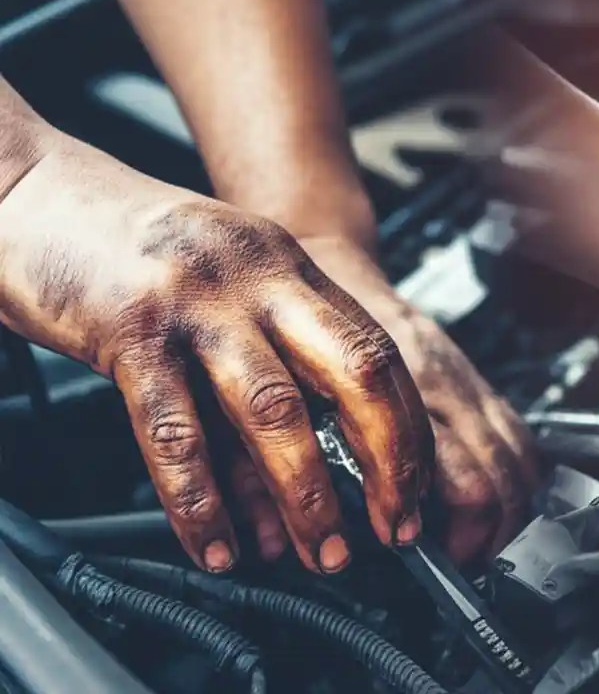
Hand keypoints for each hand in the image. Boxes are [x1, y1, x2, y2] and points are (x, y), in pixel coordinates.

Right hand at [0, 134, 431, 572]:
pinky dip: (203, 503)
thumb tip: (315, 473)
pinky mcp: (129, 333)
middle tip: (395, 528)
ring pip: (275, 412)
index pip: (380, 351)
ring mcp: (196, 303)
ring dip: (308, 496)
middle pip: (354, 374)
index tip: (414, 491)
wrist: (28, 192)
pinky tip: (217, 546)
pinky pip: (176, 434)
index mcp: (289, 266)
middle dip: (389, 461)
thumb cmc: (128, 252)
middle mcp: (255, 278)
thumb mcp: (225, 287)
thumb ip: (271, 362)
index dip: (408, 428)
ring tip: (323, 552)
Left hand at [290, 236, 540, 562]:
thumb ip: (277, 462)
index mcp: (391, 387)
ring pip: (520, 459)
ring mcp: (466, 378)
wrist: (323, 256)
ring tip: (475, 544)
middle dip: (483, 536)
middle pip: (498, 477)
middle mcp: (442, 382)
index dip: (436, 529)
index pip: (448, 476)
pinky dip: (516, 479)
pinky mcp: (476, 376)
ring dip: (507, 513)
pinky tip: (492, 502)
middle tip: (452, 563)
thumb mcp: (272, 390)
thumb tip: (278, 536)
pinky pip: (520, 437)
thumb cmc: (292, 319)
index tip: (408, 550)